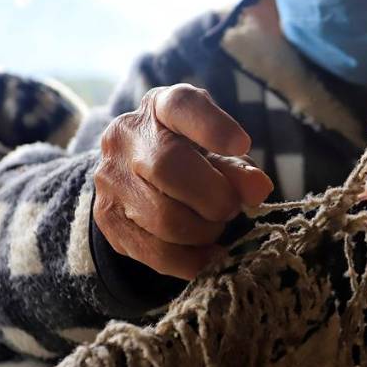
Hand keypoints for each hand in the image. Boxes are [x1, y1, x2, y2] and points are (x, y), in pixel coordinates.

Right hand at [94, 84, 273, 279]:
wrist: (136, 174)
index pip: (181, 106)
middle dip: (214, 197)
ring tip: (213, 225)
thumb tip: (258, 190)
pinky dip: (192, 260)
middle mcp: (126, 136)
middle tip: (231, 208)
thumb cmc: (190, 157)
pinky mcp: (108, 219)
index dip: (212, 126)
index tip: (241, 144)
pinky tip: (208, 254)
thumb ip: (239, 168)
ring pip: (163, 218)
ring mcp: (110, 178)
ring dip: (204, 232)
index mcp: (160, 107)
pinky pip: (155, 252)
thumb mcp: (217, 152)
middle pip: (168, 167)